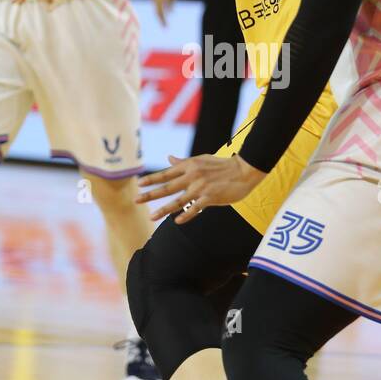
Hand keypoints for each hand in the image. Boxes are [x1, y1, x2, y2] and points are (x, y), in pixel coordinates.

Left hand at [137, 153, 265, 223]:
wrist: (244, 170)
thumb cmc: (223, 165)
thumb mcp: (201, 159)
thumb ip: (184, 162)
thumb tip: (169, 158)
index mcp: (189, 166)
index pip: (166, 173)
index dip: (152, 179)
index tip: (139, 183)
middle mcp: (192, 176)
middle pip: (167, 187)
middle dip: (150, 194)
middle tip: (136, 200)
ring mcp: (200, 187)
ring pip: (178, 201)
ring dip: (163, 210)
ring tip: (152, 216)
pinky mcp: (210, 197)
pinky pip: (195, 208)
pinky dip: (185, 215)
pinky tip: (177, 221)